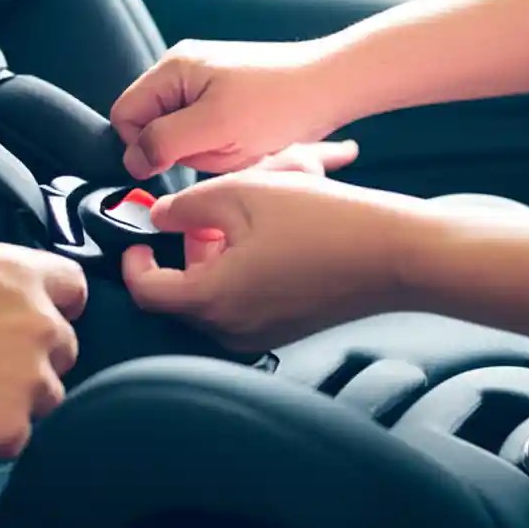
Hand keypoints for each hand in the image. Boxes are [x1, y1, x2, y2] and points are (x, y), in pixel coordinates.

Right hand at [0, 241, 86, 465]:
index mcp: (17, 274)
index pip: (72, 288)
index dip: (55, 305)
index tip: (41, 316)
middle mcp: (35, 324)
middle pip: (60, 348)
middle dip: (28, 356)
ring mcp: (26, 379)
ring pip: (42, 395)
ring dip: (9, 397)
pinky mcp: (7, 428)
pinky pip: (13, 437)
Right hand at [110, 38, 348, 178]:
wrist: (331, 88)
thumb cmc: (280, 102)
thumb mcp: (214, 129)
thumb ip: (163, 142)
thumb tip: (131, 159)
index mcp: (172, 69)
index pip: (125, 115)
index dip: (143, 146)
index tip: (177, 159)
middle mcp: (183, 71)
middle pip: (153, 127)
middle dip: (184, 149)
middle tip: (222, 145)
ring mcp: (205, 85)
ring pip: (183, 137)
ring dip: (210, 151)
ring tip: (242, 141)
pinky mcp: (226, 100)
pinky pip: (207, 135)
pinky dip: (226, 147)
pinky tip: (250, 140)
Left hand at [121, 173, 429, 351]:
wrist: (395, 254)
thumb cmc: (324, 222)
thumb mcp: (242, 193)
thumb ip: (187, 206)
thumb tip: (159, 217)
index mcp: (213, 298)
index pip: (146, 292)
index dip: (133, 261)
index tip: (138, 238)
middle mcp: (231, 329)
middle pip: (179, 296)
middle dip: (182, 255)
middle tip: (204, 217)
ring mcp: (259, 334)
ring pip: (212, 299)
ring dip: (212, 262)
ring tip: (243, 223)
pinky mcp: (283, 329)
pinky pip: (241, 305)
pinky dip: (239, 275)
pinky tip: (268, 242)